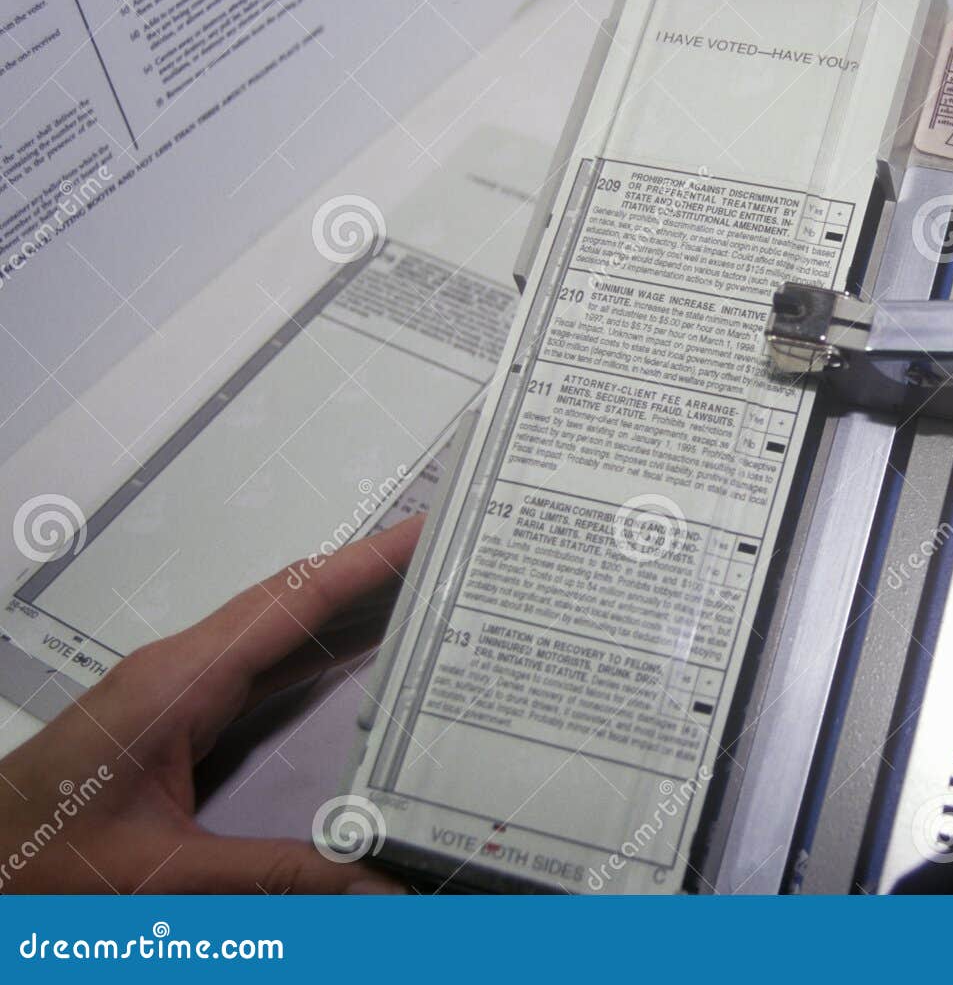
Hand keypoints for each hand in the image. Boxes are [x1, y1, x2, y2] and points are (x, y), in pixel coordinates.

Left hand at [0, 516, 421, 892]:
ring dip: (351, 604)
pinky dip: (320, 645)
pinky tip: (360, 651)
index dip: (368, 564)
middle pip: (296, 599)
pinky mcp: (177, 714)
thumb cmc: (32, 867)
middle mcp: (182, 671)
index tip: (428, 531)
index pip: (294, 603)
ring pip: (282, 627)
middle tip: (449, 553)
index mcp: (178, 683)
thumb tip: (381, 883)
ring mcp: (178, 688)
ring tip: (425, 589)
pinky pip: (265, 662)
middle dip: (375, 570)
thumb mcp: (161, 878)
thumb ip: (276, 880)